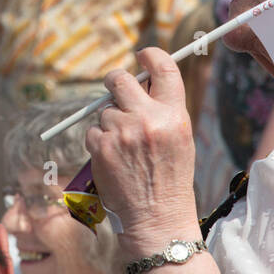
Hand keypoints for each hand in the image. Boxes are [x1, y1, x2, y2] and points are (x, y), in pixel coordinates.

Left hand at [85, 48, 199, 249]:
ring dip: (110, 123)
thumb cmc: (170, 179)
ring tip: (124, 148)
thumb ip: (163, 109)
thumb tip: (143, 81)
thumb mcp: (180, 139)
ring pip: (105, 110)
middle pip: (121, 79)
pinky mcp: (102, 147)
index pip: (163, 68)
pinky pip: (93, 131)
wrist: (157, 219)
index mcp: (174, 115)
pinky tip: (114, 160)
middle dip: (115, 81)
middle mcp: (148, 119)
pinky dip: (99, 142)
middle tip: (115, 90)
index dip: (151, 55)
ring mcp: (122, 132)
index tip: (142, 55)